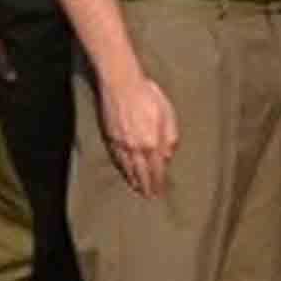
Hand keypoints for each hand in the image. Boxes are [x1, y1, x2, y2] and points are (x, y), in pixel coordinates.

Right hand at [100, 69, 179, 200]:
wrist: (121, 83)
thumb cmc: (148, 95)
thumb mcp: (168, 115)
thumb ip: (170, 138)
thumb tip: (167, 156)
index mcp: (152, 143)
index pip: (157, 170)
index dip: (158, 183)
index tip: (159, 193)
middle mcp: (136, 147)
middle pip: (141, 173)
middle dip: (145, 186)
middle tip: (148, 197)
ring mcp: (121, 143)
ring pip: (127, 167)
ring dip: (132, 179)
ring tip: (136, 187)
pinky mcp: (109, 135)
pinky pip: (116, 157)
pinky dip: (120, 166)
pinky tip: (123, 169)